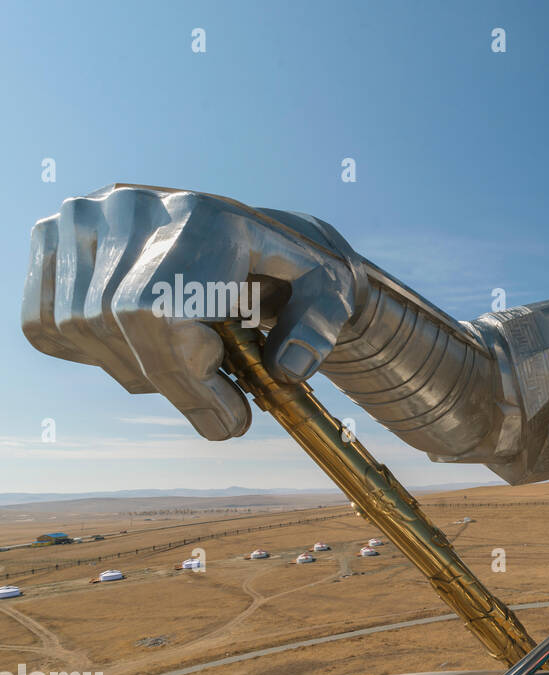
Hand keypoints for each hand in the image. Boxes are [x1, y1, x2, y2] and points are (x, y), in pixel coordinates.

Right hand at [21, 186, 361, 440]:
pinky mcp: (51, 237)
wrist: (240, 229)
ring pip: (84, 330)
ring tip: (190, 374)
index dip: (195, 383)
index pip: (167, 316)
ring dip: (139, 374)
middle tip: (221, 418)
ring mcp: (83, 220)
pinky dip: (95, 355)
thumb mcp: (329, 290)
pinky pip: (49, 324)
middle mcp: (131, 209)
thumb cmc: (288, 268)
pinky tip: (145, 348)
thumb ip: (320, 326)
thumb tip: (286, 370)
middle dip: (175, 388)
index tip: (235, 421)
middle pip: (123, 327)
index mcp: (204, 219)